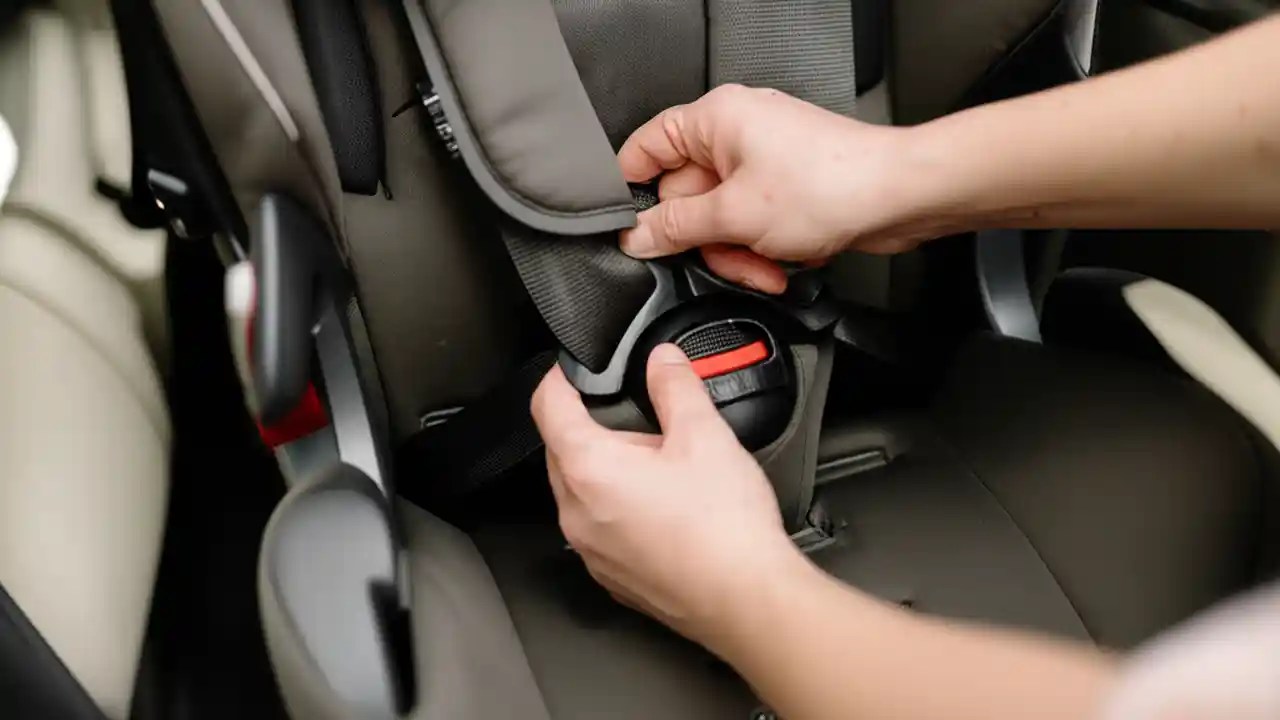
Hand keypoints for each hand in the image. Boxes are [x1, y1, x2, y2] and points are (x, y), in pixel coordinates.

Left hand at [530, 344, 801, 643]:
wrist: (748, 600)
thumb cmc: (724, 530)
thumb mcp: (705, 435)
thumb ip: (676, 387)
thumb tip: (663, 362)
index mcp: (589, 469)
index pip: (547, 407)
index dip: (559, 378)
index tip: (572, 370)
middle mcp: (577, 513)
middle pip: (561, 449)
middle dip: (590, 426)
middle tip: (638, 419)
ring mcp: (591, 550)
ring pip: (579, 492)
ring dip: (605, 470)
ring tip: (660, 467)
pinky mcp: (612, 575)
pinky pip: (598, 528)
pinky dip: (617, 509)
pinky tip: (663, 508)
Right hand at [618, 84, 934, 293]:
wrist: (899, 197)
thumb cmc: (832, 185)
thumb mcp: (734, 217)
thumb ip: (677, 228)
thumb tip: (637, 236)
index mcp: (715, 119)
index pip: (646, 148)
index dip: (633, 191)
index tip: (632, 230)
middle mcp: (736, 134)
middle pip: (685, 197)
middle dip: (706, 239)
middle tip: (725, 256)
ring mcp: (761, 162)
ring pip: (718, 219)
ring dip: (737, 253)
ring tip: (765, 264)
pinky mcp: (784, 189)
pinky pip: (749, 225)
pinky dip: (761, 248)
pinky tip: (783, 260)